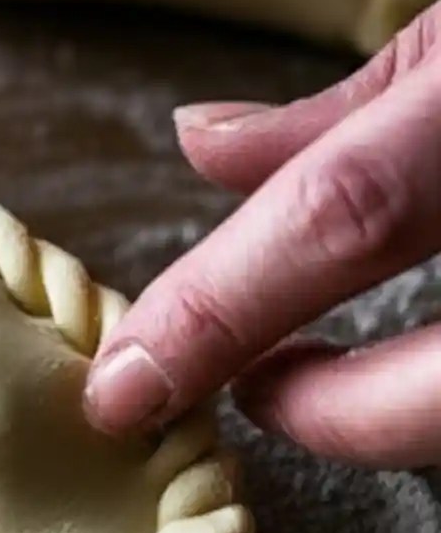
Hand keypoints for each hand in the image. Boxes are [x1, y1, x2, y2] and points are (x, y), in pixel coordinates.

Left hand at [84, 3, 440, 468]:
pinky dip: (428, 394)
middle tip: (253, 394)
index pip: (337, 218)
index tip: (124, 381)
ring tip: (311, 384)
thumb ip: (334, 115)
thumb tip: (199, 143)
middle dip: (332, 415)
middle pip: (438, 383)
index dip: (218, 310)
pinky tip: (397, 371)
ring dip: (386, 417)